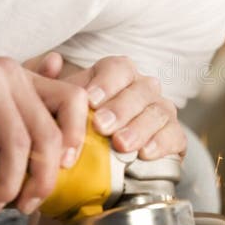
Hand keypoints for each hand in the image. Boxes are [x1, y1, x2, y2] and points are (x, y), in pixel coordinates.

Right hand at [0, 56, 88, 217]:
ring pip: (15, 144)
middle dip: (41, 179)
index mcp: (21, 76)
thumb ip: (22, 114)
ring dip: (6, 186)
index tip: (65, 167)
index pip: (72, 99)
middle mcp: (7, 73)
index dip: (77, 135)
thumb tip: (61, 146)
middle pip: (46, 132)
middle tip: (26, 205)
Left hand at [56, 55, 185, 160]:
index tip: (90, 101)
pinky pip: (175, 135)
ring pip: (158, 111)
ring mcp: (161, 111)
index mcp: (118, 76)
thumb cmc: (80, 127)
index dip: (106, 83)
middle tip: (102, 126)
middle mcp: (144, 89)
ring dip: (139, 128)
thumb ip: (49, 83)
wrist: (104, 164)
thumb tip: (52, 60)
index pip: (119, 68)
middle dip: (121, 108)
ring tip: (121, 145)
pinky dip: (162, 144)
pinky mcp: (174, 137)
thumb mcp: (59, 105)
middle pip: (141, 90)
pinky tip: (145, 153)